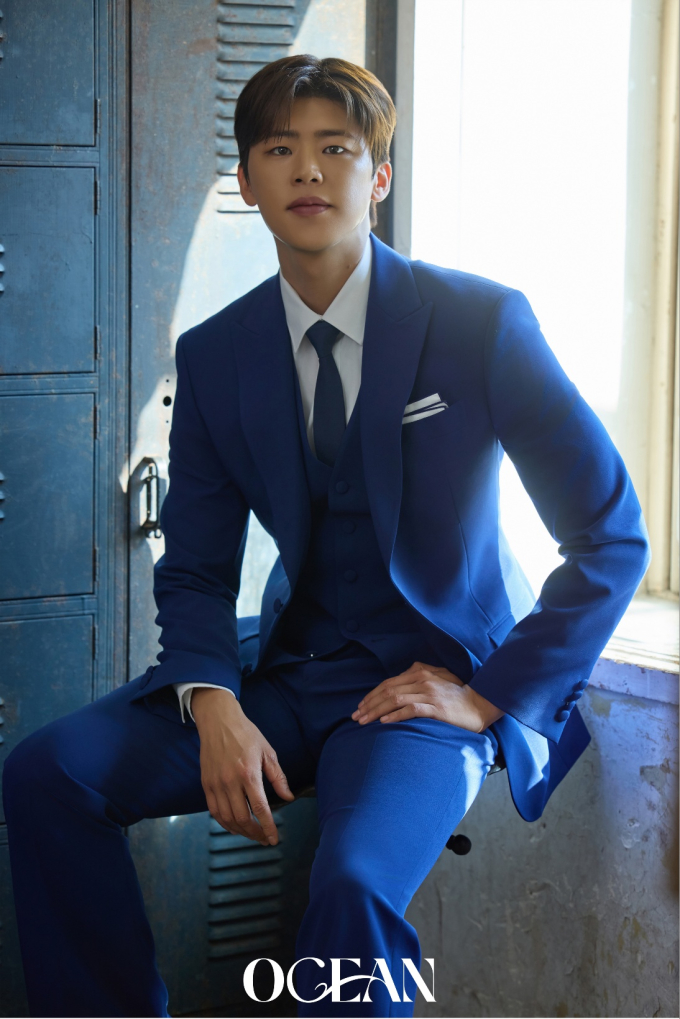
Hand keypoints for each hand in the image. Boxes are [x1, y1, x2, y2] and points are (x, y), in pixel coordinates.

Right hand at [191, 687, 294, 845]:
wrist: (219, 721)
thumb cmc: (246, 734)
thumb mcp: (268, 752)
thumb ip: (278, 777)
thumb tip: (288, 798)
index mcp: (248, 773)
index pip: (260, 808)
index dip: (268, 827)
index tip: (274, 839)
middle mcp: (230, 782)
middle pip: (242, 818)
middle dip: (255, 833)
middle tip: (264, 839)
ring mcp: (216, 784)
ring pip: (227, 818)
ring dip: (240, 831)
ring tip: (252, 834)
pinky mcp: (206, 784)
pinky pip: (214, 811)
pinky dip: (224, 823)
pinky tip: (234, 826)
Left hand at [350, 661, 504, 732]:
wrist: (479, 705)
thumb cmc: (456, 696)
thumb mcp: (437, 680)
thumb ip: (418, 679)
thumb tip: (397, 688)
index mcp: (420, 671)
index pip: (388, 682)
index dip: (372, 695)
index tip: (361, 706)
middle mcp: (422, 679)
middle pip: (388, 690)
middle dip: (369, 704)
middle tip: (356, 716)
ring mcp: (429, 692)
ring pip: (395, 699)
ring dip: (376, 711)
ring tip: (364, 721)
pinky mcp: (436, 707)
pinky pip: (410, 709)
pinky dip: (395, 715)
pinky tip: (384, 722)